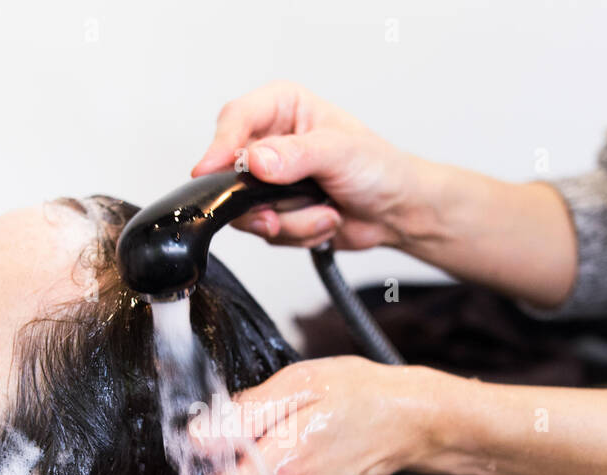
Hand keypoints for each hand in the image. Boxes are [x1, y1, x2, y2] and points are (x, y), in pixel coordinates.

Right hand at [193, 81, 431, 250]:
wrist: (397, 211)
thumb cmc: (378, 168)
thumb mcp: (341, 151)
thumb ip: (297, 155)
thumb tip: (258, 161)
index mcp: (282, 108)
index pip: (236, 119)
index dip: (220, 146)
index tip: (209, 171)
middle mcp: (269, 141)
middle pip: (230, 171)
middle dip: (259, 200)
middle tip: (277, 213)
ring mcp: (268, 181)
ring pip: (247, 210)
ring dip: (290, 221)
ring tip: (324, 211)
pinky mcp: (273, 212)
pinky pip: (266, 232)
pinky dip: (299, 234)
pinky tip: (324, 221)